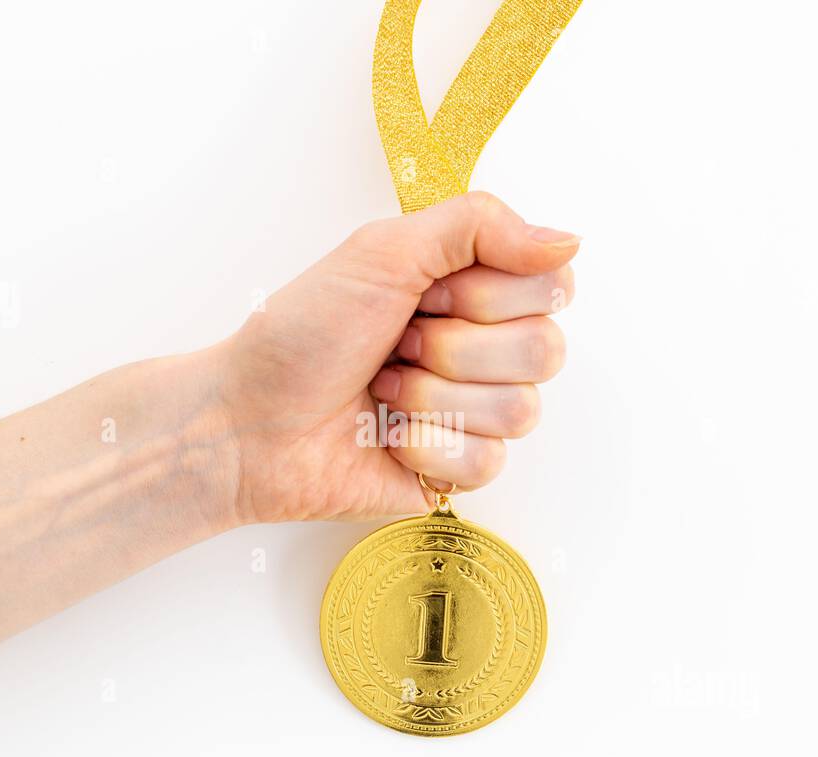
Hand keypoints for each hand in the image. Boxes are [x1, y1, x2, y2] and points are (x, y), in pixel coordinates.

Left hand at [219, 192, 579, 522]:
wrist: (248, 421)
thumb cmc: (301, 334)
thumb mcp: (383, 251)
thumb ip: (478, 226)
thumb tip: (569, 241)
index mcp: (472, 288)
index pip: (551, 286)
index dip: (490, 294)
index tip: (427, 293)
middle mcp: (484, 349)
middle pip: (545, 349)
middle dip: (454, 347)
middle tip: (395, 343)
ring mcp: (475, 413)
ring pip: (521, 410)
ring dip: (433, 398)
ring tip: (381, 390)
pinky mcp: (458, 470)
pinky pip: (489, 462)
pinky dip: (426, 446)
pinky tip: (385, 437)